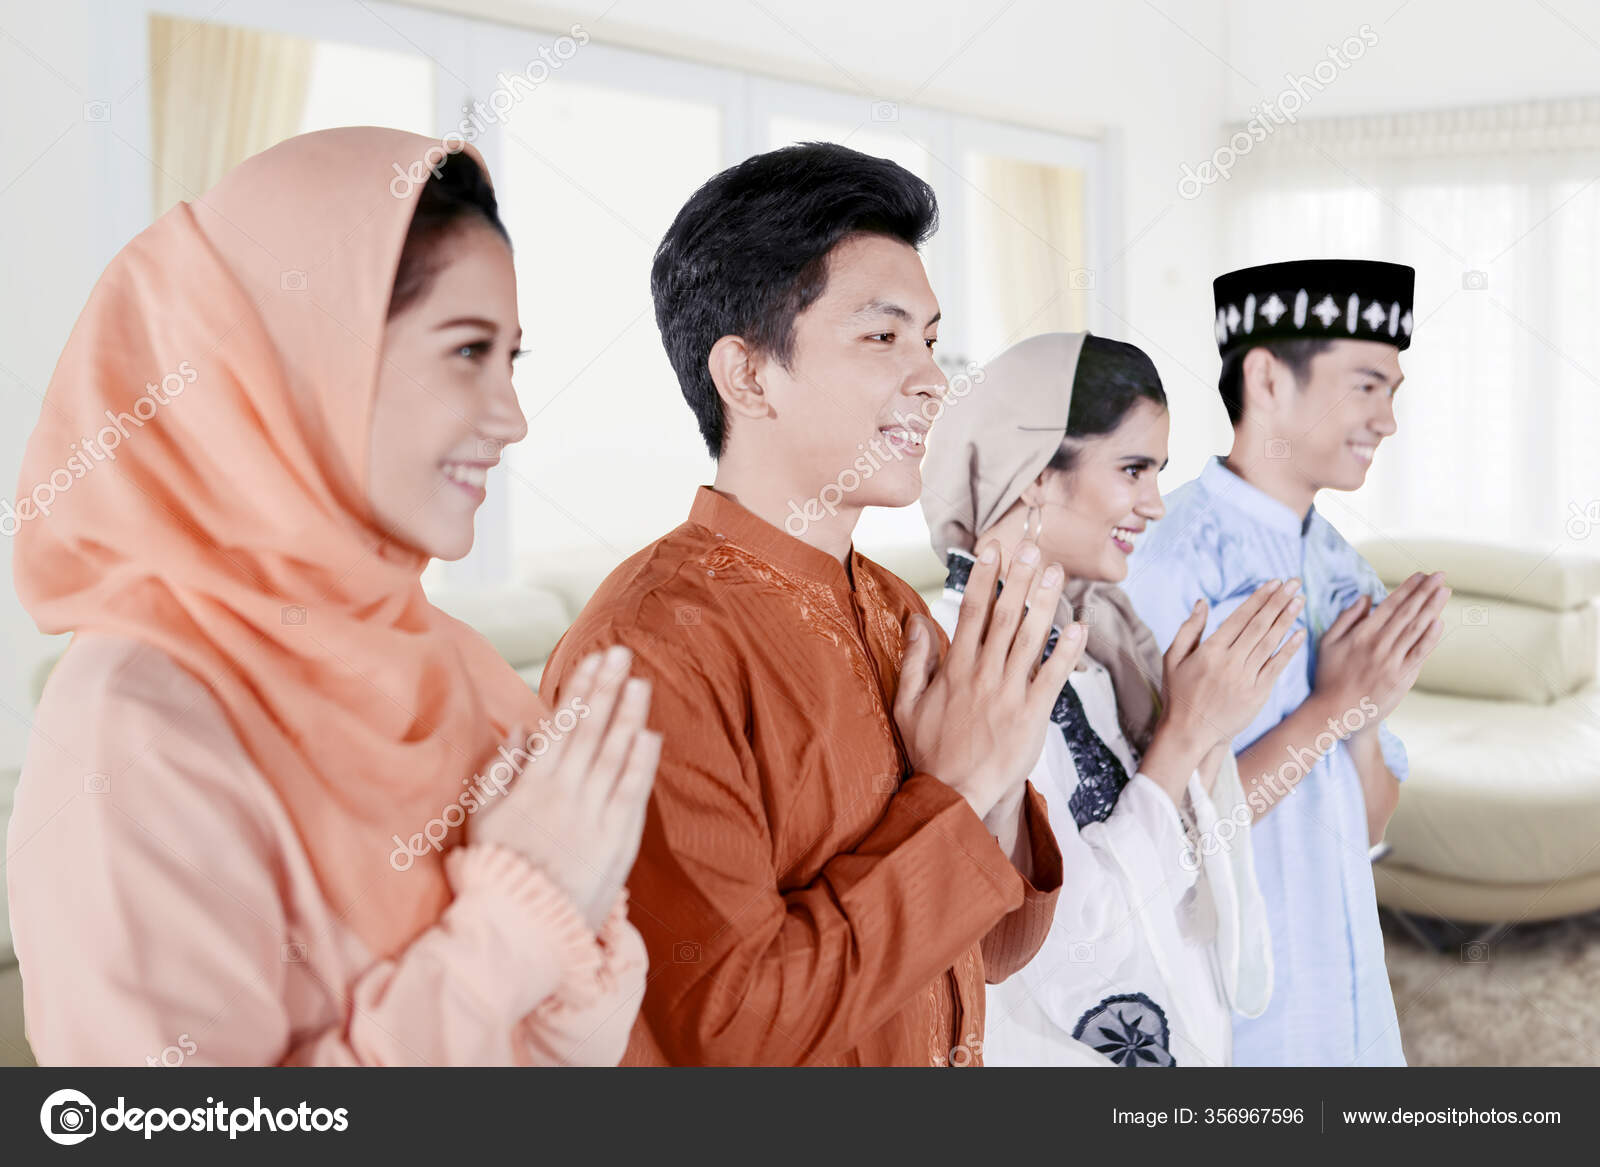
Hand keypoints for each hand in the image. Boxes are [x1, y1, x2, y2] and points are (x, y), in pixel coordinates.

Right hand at [469, 646, 661, 930]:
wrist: (521, 924)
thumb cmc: (496, 868)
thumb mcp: (481, 816)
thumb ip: (500, 770)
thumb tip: (523, 730)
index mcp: (532, 783)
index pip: (562, 723)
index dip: (581, 688)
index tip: (595, 659)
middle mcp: (565, 792)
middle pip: (591, 729)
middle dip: (607, 688)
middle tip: (623, 654)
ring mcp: (593, 815)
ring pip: (614, 755)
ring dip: (629, 716)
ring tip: (640, 684)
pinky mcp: (616, 840)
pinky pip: (631, 793)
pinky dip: (641, 763)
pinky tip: (651, 736)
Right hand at [894, 540, 1084, 820]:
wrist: (955, 793)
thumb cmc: (930, 751)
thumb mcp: (906, 704)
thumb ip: (915, 660)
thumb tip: (916, 620)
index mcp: (955, 669)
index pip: (972, 613)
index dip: (984, 578)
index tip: (993, 550)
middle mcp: (984, 675)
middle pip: (1006, 617)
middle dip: (1019, 579)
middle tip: (1033, 548)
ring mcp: (1010, 694)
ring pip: (1032, 639)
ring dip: (1046, 603)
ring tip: (1057, 573)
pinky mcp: (1032, 716)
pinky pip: (1054, 677)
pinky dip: (1068, 652)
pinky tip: (1081, 627)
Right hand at [1141, 579, 1305, 797]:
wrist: (1189, 734)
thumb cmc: (1179, 694)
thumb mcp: (1172, 658)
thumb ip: (1189, 629)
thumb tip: (1202, 602)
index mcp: (1209, 651)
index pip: (1240, 617)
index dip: (1259, 598)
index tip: (1274, 583)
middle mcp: (1229, 662)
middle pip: (1259, 626)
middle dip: (1278, 602)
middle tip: (1294, 583)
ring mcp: (1245, 679)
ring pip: (1270, 643)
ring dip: (1287, 620)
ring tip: (1299, 600)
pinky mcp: (1257, 695)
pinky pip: (1276, 667)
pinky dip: (1289, 650)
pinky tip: (1300, 633)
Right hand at [1314, 571, 1448, 724]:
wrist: (1335, 712)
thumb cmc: (1329, 676)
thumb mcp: (1327, 643)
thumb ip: (1346, 618)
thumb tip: (1366, 598)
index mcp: (1361, 634)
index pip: (1390, 605)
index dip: (1407, 589)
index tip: (1421, 575)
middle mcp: (1379, 645)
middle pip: (1407, 613)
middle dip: (1425, 592)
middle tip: (1440, 575)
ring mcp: (1392, 662)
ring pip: (1416, 630)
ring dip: (1432, 608)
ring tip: (1444, 591)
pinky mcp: (1402, 678)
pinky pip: (1419, 653)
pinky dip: (1430, 637)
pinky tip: (1439, 622)